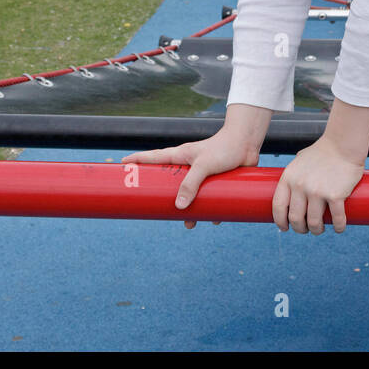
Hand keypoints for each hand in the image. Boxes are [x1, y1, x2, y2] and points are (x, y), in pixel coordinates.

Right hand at [122, 128, 258, 229]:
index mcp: (180, 155)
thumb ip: (190, 184)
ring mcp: (201, 172)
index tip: (121, 165)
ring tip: (190, 224)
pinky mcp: (214, 180)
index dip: (136, 161)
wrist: (247, 143)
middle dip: (164, 198)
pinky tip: (215, 219)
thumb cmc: (224, 147)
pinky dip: (210, 209)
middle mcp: (188, 164)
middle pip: (168, 183)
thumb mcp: (204, 166)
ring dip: (190, 210)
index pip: (152, 157)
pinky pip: (207, 197)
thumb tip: (178, 207)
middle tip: (157, 211)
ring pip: (189, 194)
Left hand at [273, 136, 364, 234]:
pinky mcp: (335, 195)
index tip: (285, 227)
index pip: (278, 206)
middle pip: (296, 218)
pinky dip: (338, 227)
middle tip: (306, 229)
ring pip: (314, 222)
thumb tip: (291, 188)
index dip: (280, 221)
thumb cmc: (323, 151)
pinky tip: (339, 228)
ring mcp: (317, 191)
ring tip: (320, 229)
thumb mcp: (300, 160)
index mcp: (289, 178)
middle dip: (300, 228)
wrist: (344, 144)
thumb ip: (294, 174)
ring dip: (317, 230)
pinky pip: (336, 218)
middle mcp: (300, 186)